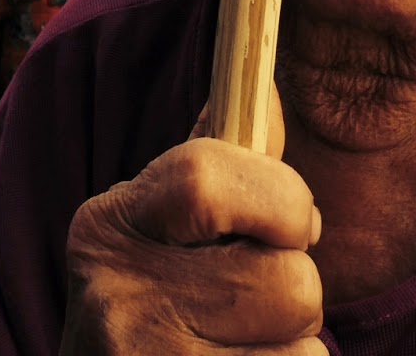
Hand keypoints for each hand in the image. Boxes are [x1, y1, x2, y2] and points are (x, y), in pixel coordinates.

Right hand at [59, 86, 323, 353]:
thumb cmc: (150, 305)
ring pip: (304, 341)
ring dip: (293, 343)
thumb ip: (215, 164)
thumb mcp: (159, 228)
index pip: (207, 179)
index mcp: (110, 223)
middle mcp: (118, 294)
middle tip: (255, 301)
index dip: (281, 196)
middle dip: (297, 286)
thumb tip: (261, 85)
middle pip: (288, 277)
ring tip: (240, 344)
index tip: (294, 219)